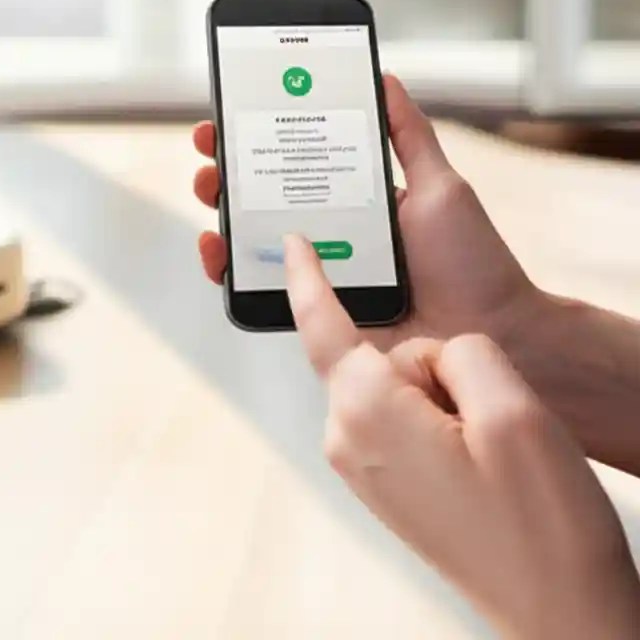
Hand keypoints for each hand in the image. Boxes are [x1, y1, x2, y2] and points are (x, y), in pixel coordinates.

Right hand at [192, 74, 542, 348]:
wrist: (487, 332)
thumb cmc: (473, 264)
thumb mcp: (440, 186)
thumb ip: (409, 136)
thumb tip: (384, 78)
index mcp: (357, 203)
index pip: (298, 164)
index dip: (262, 139)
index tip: (235, 114)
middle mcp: (332, 237)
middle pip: (265, 199)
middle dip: (229, 168)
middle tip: (212, 147)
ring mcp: (318, 276)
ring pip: (251, 242)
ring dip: (219, 212)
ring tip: (209, 190)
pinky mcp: (309, 314)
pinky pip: (256, 290)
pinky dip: (225, 268)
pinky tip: (216, 247)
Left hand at [283, 235, 639, 639]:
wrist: (555, 606)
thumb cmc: (539, 522)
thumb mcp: (512, 411)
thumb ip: (459, 352)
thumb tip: (432, 355)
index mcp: (365, 413)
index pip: (323, 326)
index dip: (306, 278)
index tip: (291, 242)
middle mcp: (346, 439)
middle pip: (385, 354)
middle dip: (438, 362)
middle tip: (491, 414)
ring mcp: (361, 466)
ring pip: (401, 386)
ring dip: (448, 397)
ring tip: (495, 451)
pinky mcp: (385, 482)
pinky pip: (405, 420)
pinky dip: (444, 420)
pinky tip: (484, 461)